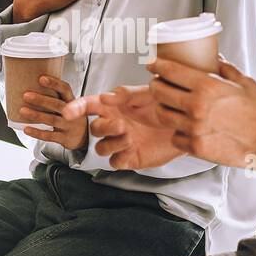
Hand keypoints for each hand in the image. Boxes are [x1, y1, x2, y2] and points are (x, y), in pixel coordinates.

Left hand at [18, 75, 87, 150]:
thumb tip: (31, 84)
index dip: (54, 83)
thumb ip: (56, 96)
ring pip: (52, 120)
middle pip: (57, 105)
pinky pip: (50, 136)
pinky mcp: (64, 138)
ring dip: (36, 115)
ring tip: (22, 110)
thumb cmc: (70, 116)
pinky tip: (26, 129)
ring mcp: (69, 126)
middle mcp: (73, 113)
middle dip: (41, 100)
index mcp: (73, 101)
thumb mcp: (69, 104)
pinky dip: (37, 133)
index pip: (65, 89)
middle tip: (26, 95)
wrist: (82, 137)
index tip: (41, 78)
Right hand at [63, 86, 182, 169]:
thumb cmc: (167, 107)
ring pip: (100, 147)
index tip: (68, 112)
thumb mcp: (149, 94)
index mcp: (116, 107)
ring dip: (111, 142)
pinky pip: (114, 162)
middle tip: (121, 124)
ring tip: (130, 136)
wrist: (188, 126)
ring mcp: (121, 143)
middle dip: (103, 127)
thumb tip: (106, 96)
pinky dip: (119, 156)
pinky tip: (131, 148)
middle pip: (94, 128)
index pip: (89, 106)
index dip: (76, 108)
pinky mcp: (130, 159)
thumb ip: (127, 94)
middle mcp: (116, 125)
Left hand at [146, 57, 255, 168]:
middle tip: (158, 84)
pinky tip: (184, 128)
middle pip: (159, 92)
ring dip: (162, 108)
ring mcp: (194, 127)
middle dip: (155, 85)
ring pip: (162, 114)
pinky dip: (177, 132)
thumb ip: (225, 68)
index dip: (156, 65)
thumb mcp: (244, 82)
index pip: (170, 71)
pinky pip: (175, 137)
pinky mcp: (195, 146)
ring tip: (168, 106)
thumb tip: (215, 59)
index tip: (152, 64)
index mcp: (207, 86)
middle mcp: (197, 106)